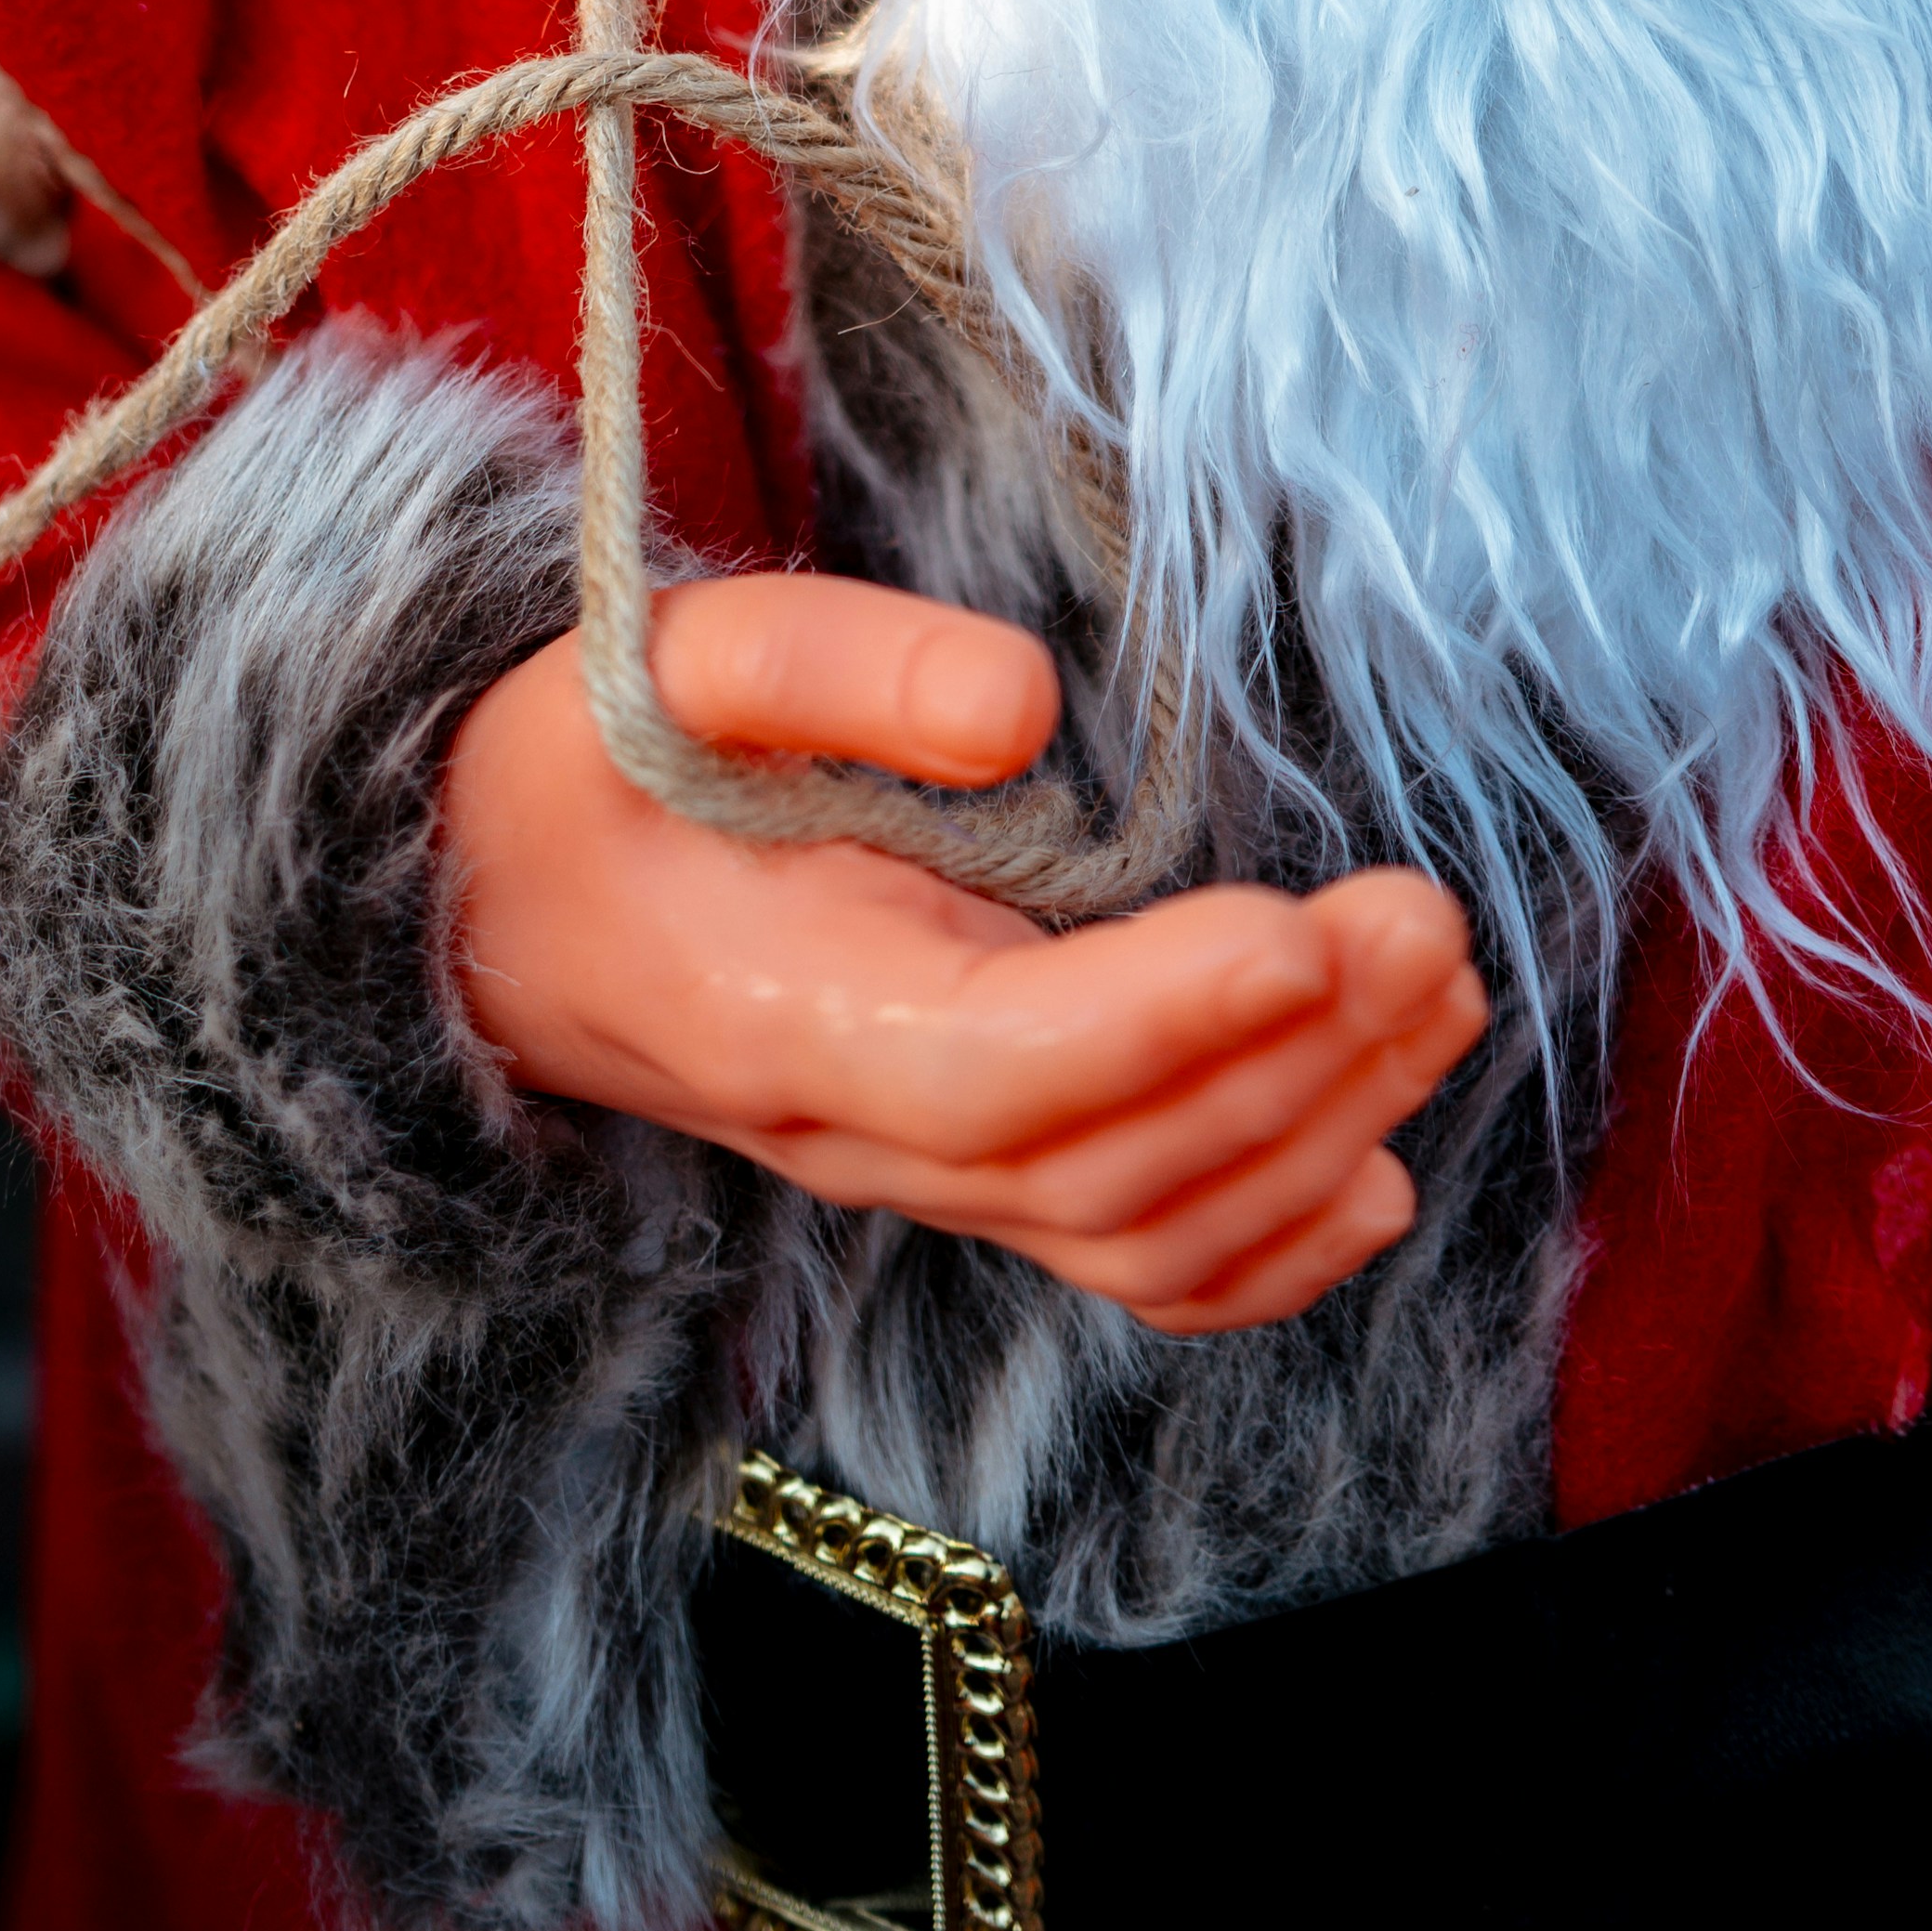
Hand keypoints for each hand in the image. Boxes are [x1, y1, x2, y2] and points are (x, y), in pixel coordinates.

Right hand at [441, 571, 1484, 1335]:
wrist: (492, 910)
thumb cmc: (586, 769)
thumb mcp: (665, 660)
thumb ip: (834, 662)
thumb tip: (1024, 701)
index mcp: (778, 1015)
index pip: (998, 1067)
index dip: (1165, 1019)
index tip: (1306, 928)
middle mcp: (860, 1133)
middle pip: (1108, 1166)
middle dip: (1292, 1058)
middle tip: (1426, 921)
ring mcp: (918, 1176)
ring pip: (1142, 1233)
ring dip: (1316, 1132)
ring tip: (1439, 995)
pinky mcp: (968, 1175)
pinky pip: (1129, 1270)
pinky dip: (1270, 1255)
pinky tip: (1380, 1178)